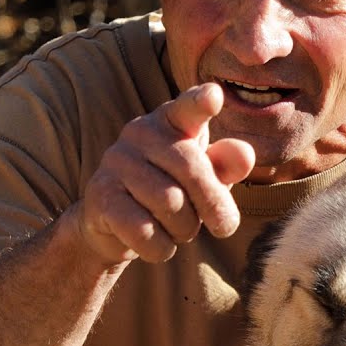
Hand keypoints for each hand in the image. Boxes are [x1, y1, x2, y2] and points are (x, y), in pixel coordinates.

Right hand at [74, 82, 255, 263]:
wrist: (116, 224)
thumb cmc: (173, 189)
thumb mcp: (206, 176)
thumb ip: (227, 165)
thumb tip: (245, 154)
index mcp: (171, 120)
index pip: (187, 108)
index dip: (200, 103)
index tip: (214, 97)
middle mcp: (139, 132)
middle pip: (192, 170)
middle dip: (215, 206)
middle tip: (224, 226)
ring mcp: (115, 161)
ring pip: (170, 205)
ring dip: (185, 229)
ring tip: (180, 229)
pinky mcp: (100, 195)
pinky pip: (144, 231)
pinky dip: (161, 247)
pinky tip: (160, 244)